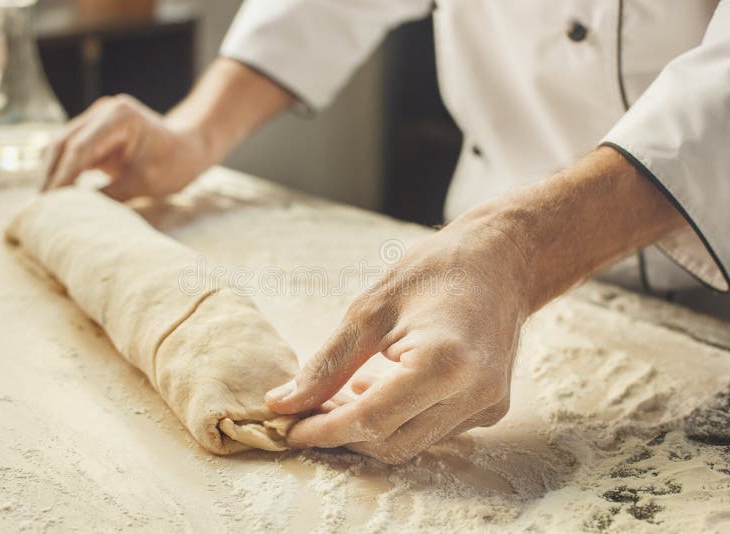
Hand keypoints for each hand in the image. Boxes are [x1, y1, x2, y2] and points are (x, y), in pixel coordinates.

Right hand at [43, 94, 210, 199]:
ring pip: (62, 147)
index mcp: (119, 116)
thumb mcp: (145, 183)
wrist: (189, 147)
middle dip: (51, 175)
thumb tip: (77, 213)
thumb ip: (111, 195)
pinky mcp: (95, 134)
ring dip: (52, 174)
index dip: (63, 176)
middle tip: (39, 208)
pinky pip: (71, 153)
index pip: (80, 147)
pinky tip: (57, 196)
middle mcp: (102, 112)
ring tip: (43, 206)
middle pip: (64, 143)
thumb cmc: (174, 163)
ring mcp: (96, 120)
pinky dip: (63, 173)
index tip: (50, 202)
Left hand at [265, 216, 531, 463]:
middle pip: (393, 442)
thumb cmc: (434, 272)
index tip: (290, 428)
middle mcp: (473, 393)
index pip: (372, 420)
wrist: (501, 261)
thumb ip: (327, 364)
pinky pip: (433, 432)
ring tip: (343, 393)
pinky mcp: (491, 409)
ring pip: (412, 443)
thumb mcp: (370, 310)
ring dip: (370, 428)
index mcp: (444, 362)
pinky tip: (379, 389)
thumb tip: (283, 403)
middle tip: (309, 409)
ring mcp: (487, 405)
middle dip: (344, 433)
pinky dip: (399, 421)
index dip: (325, 430)